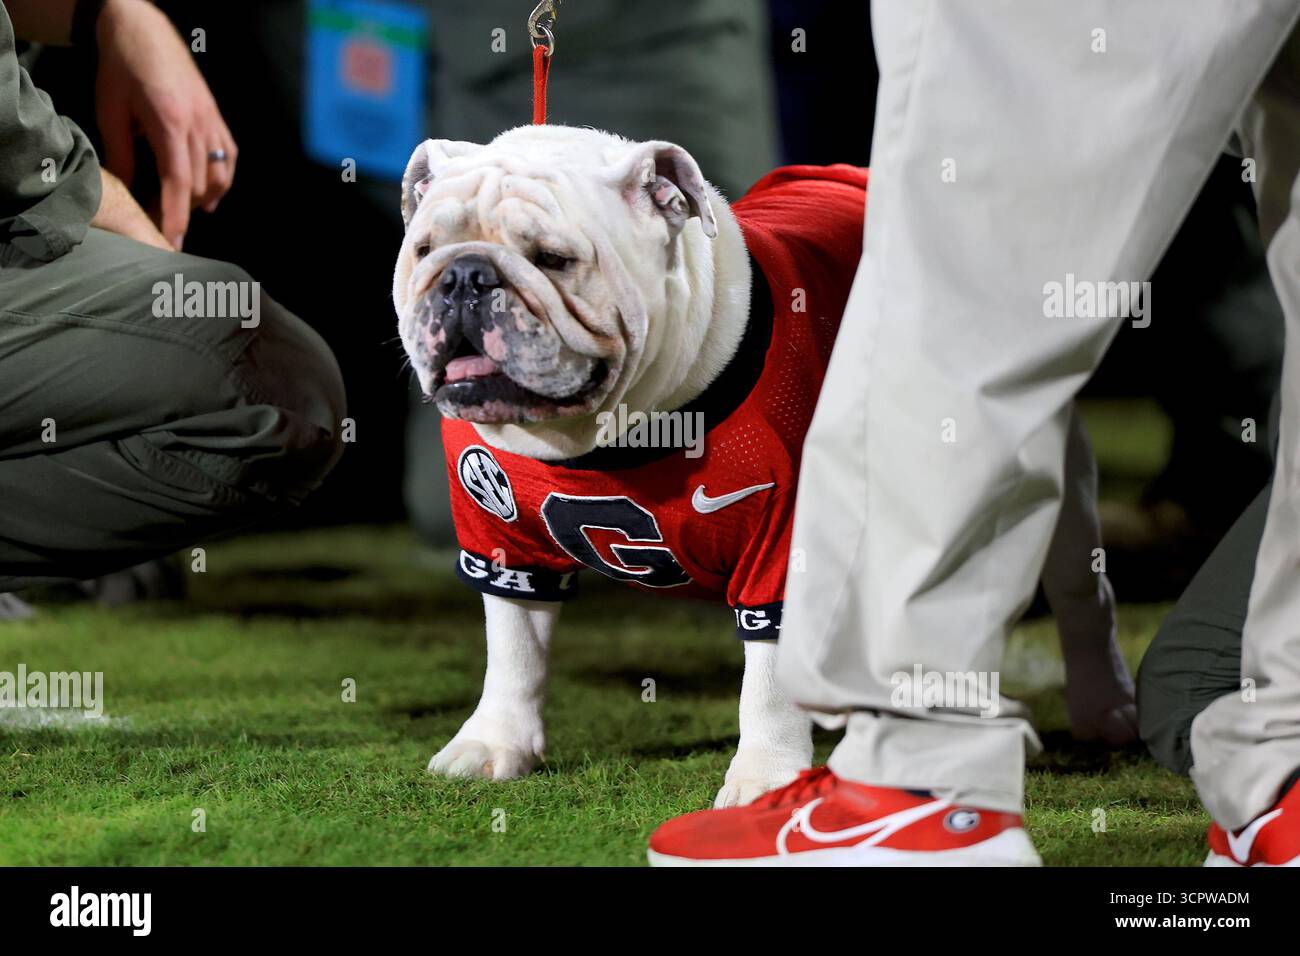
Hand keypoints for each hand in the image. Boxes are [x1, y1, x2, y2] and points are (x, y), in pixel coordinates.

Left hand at [93, 0, 237, 249]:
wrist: (142, 29)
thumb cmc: (122, 66)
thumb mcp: (110, 110)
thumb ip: (120, 154)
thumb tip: (123, 191)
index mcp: (170, 122)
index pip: (178, 182)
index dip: (175, 215)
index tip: (171, 241)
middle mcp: (198, 124)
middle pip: (199, 183)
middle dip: (181, 209)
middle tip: (157, 223)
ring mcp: (212, 120)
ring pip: (220, 174)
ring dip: (204, 197)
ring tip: (184, 210)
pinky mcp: (217, 116)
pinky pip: (230, 157)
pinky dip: (223, 179)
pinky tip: (209, 193)